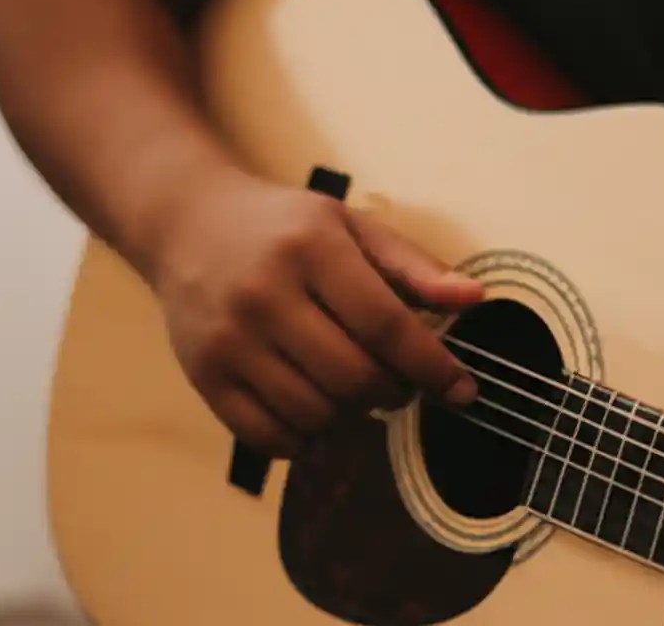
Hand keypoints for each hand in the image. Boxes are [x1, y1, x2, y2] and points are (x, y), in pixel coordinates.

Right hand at [150, 167, 483, 456]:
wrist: (188, 223)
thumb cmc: (286, 228)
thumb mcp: (352, 227)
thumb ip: (415, 266)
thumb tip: (476, 299)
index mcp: (311, 248)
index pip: (385, 325)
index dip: (432, 366)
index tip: (463, 391)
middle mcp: (264, 293)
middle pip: (353, 377)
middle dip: (393, 393)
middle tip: (397, 385)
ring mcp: (228, 338)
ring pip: (314, 413)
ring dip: (350, 418)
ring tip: (353, 391)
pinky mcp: (202, 374)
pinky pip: (267, 436)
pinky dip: (304, 439)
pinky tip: (314, 410)